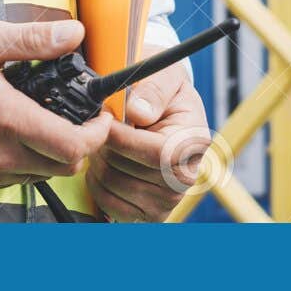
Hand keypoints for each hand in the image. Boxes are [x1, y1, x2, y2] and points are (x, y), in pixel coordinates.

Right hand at [0, 18, 112, 193]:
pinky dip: (24, 160)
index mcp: (5, 118)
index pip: (72, 146)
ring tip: (41, 120)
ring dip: (51, 152)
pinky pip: (14, 179)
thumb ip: (32, 40)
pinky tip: (10, 133)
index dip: (97, 134)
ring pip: (41, 174)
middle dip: (80, 143)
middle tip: (76, 118)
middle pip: (65, 166)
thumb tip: (74, 34)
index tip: (99, 117)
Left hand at [86, 50, 210, 221]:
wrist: (167, 111)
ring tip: (106, 141)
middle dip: (105, 144)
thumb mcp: (165, 76)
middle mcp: (185, 178)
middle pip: (127, 170)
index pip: (156, 153)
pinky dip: (97, 182)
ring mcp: (167, 201)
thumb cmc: (165, 92)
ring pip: (112, 185)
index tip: (104, 119)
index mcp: (193, 144)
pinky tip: (106, 161)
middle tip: (102, 126)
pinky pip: (108, 203)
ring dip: (98, 161)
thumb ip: (153, 90)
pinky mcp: (148, 214)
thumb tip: (139, 112)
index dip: (121, 137)